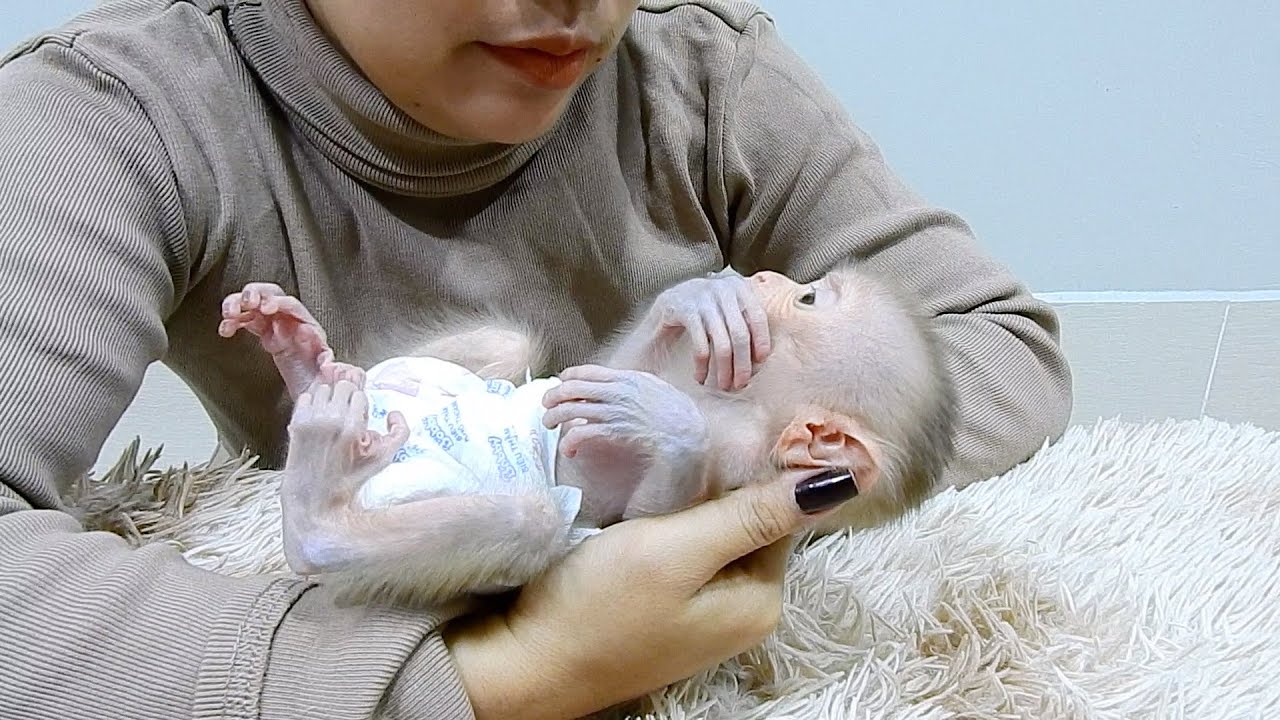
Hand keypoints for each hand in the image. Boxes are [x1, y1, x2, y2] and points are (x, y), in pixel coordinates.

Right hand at [219, 282, 333, 398]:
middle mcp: (291, 321)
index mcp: (308, 326)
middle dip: (257, 294)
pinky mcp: (264, 332)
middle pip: (271, 296)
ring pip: (254, 305)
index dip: (278, 303)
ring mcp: (277, 324)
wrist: (312, 388)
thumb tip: (328, 363)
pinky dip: (233, 322)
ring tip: (228, 313)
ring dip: (238, 304)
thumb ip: (330, 367)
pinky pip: (246, 321)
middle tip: (245, 301)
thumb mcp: (328, 375)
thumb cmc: (321, 379)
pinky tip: (225, 329)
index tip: (265, 307)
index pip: (292, 306)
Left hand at [279, 371, 409, 574]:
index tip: (359, 418)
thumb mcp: (382, 461)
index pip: (359, 394)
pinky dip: (312, 404)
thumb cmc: (349, 482)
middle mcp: (331, 419)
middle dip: (347, 397)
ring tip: (330, 417)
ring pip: (323, 389)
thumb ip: (400, 433)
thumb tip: (394, 413)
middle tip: (346, 415)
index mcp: (353, 426)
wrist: (313, 500)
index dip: (361, 404)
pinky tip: (316, 420)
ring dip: (329, 398)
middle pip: (342, 386)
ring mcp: (310, 420)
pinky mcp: (295, 423)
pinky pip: (306, 397)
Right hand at [444, 468, 859, 719]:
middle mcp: (743, 610)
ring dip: (696, 494)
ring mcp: (704, 613)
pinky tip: (646, 496)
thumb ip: (753, 515)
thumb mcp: (677, 551)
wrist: (524, 662)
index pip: (784, 510)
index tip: (726, 416)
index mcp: (759, 598)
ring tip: (661, 455)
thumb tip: (842, 482)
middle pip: (751, 520)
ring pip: (717, 530)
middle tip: (683, 430)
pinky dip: (675, 519)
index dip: (761, 460)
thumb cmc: (599, 604)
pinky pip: (689, 550)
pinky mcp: (668, 608)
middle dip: (723, 477)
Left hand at [541, 364, 707, 461]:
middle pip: (572, 388)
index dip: (567, 376)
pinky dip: (570, 441)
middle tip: (546, 405)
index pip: (587, 371)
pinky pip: (582, 433)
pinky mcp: (614, 432)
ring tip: (549, 425)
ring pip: (571, 410)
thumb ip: (635, 382)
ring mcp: (615, 412)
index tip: (560, 382)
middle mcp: (617, 392)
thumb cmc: (675, 414)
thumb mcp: (656, 388)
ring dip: (554, 418)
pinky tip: (569, 449)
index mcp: (626, 377)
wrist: (686, 436)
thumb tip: (619, 381)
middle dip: (553, 396)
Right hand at [645, 268, 770, 390]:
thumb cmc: (706, 310)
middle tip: (740, 383)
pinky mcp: (684, 311)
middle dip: (742, 363)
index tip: (760, 362)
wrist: (669, 301)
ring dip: (724, 369)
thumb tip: (762, 357)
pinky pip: (700, 345)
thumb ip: (745, 320)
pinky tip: (701, 377)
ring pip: (722, 343)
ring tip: (722, 385)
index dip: (761, 341)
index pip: (757, 317)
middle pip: (740, 333)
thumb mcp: (728, 307)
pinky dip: (702, 365)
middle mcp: (721, 290)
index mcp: (738, 287)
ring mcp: (701, 299)